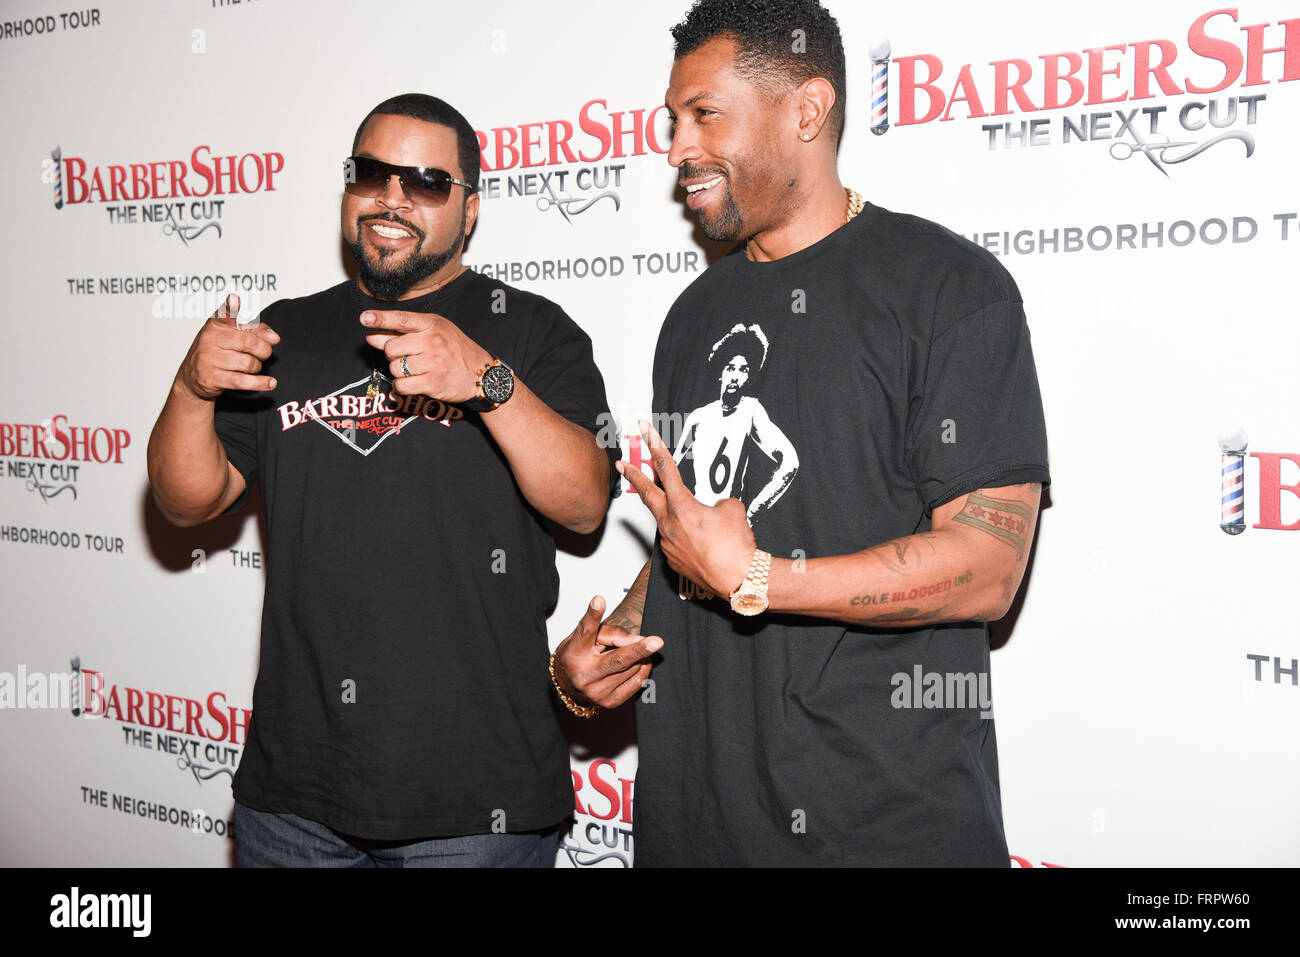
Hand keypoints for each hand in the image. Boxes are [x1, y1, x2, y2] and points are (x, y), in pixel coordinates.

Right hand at [176, 293, 278, 399]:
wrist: (194, 377)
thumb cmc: (218, 352)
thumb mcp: (233, 336)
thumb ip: (256, 331)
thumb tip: (274, 337)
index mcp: (216, 325)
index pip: (224, 314)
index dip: (231, 307)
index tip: (234, 299)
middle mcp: (210, 339)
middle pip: (248, 342)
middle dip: (264, 350)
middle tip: (264, 353)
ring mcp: (209, 359)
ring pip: (248, 363)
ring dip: (257, 366)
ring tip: (253, 366)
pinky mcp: (212, 378)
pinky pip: (242, 381)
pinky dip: (260, 383)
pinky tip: (270, 382)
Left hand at [360, 310, 491, 401]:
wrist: (481, 373)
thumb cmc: (453, 349)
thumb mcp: (434, 332)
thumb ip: (403, 333)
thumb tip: (371, 335)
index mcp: (431, 324)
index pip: (402, 319)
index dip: (381, 319)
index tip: (364, 318)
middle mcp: (432, 341)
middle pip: (391, 348)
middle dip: (393, 355)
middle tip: (408, 357)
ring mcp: (433, 363)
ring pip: (395, 368)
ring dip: (399, 372)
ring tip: (415, 370)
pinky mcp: (433, 383)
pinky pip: (401, 385)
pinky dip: (401, 387)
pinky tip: (412, 383)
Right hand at [553, 596, 662, 709]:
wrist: (569, 685)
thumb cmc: (579, 654)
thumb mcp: (587, 638)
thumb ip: (610, 632)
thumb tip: (637, 640)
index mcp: (574, 653)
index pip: (585, 630)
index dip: (593, 615)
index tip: (599, 600)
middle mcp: (584, 675)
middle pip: (617, 660)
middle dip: (638, 650)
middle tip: (657, 641)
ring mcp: (597, 692)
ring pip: (631, 669)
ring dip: (639, 656)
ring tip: (632, 650)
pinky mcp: (610, 702)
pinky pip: (637, 683)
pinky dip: (642, 669)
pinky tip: (640, 661)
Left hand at [619, 420, 754, 598]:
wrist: (741, 581)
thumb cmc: (736, 548)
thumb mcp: (732, 510)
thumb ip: (716, 502)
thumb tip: (711, 509)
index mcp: (682, 507)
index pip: (665, 469)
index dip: (654, 446)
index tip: (644, 431)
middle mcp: (669, 526)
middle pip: (647, 494)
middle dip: (634, 476)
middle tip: (622, 464)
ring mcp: (669, 545)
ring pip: (670, 522)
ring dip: (682, 520)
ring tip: (709, 530)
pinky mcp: (674, 562)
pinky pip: (678, 543)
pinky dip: (690, 540)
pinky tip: (708, 546)